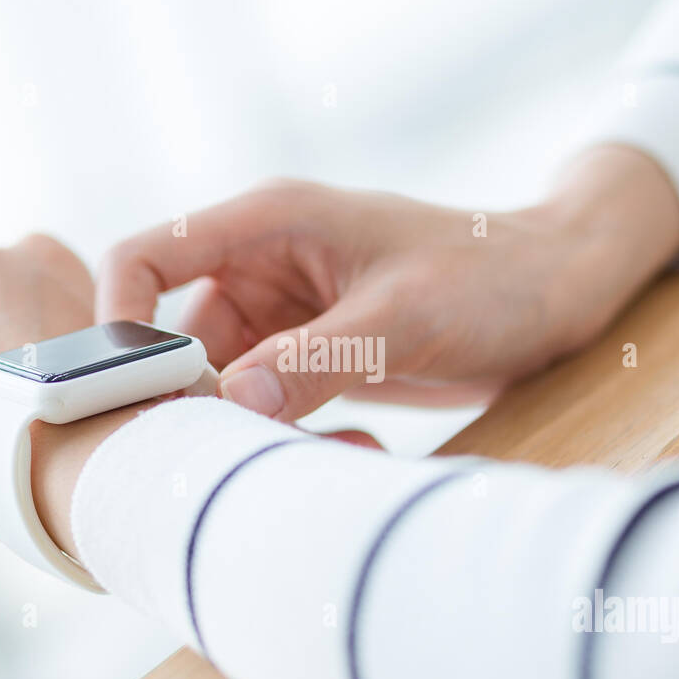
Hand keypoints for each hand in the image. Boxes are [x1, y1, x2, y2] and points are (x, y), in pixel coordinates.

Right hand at [96, 146, 678, 420]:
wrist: (560, 291)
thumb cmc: (490, 278)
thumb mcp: (404, 316)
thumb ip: (319, 358)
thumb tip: (233, 404)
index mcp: (271, 223)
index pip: (148, 254)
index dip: (118, 318)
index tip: (131, 394)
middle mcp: (265, 267)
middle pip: (179, 341)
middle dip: (198, 402)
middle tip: (241, 455)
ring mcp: (287, 316)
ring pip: (224, 384)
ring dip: (252, 427)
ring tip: (326, 450)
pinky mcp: (314, 355)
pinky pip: (267, 403)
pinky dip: (288, 434)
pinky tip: (352, 446)